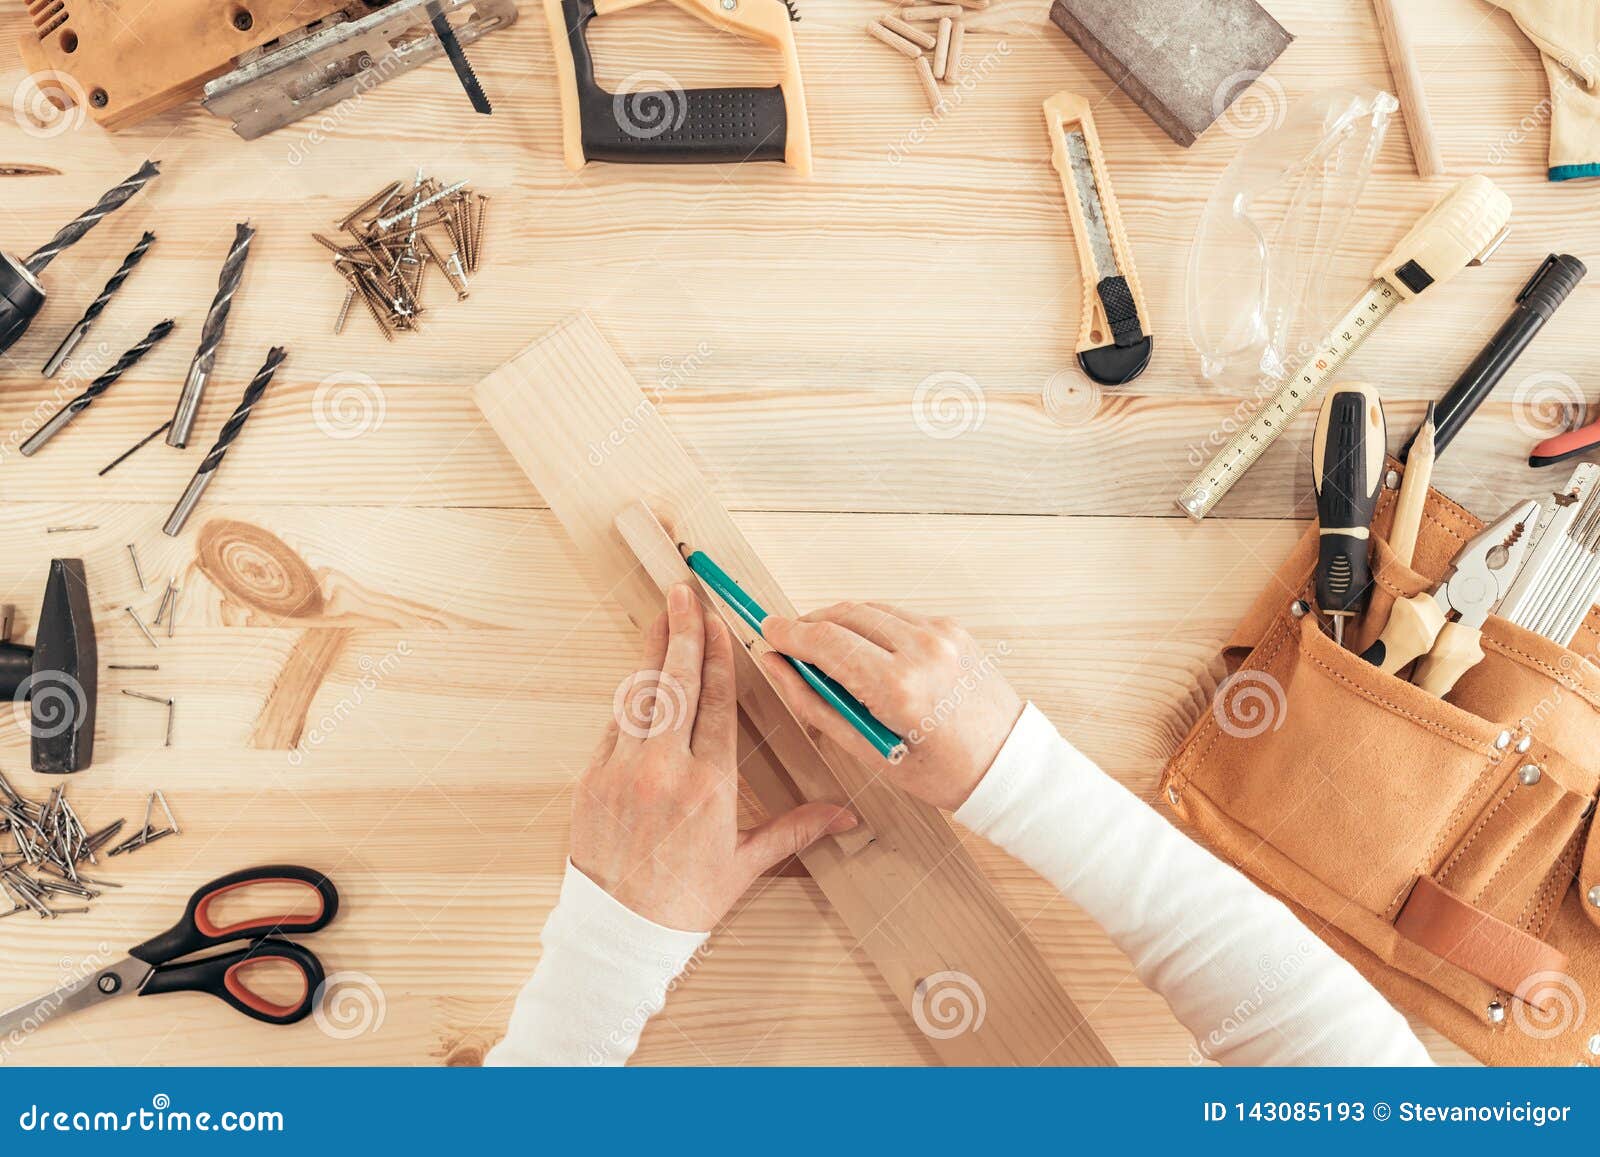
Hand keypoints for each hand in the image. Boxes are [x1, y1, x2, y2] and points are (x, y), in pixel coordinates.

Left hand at [571, 583, 857, 931]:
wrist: (618, 934)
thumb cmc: (684, 903)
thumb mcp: (744, 866)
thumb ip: (794, 829)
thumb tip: (846, 818)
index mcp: (710, 786)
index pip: (717, 703)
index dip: (718, 656)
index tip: (719, 622)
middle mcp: (665, 770)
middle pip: (676, 683)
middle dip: (682, 632)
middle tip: (684, 593)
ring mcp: (623, 771)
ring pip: (639, 696)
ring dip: (650, 652)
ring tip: (659, 615)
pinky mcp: (592, 780)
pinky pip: (614, 725)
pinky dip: (628, 696)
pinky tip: (637, 674)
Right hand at [759, 603, 1022, 810]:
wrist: (1008, 764)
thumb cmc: (940, 771)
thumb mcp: (867, 751)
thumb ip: (814, 703)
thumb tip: (776, 665)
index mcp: (899, 687)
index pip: (824, 641)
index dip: (788, 634)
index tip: (767, 631)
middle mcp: (922, 649)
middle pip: (843, 614)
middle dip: (810, 625)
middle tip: (791, 646)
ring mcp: (940, 633)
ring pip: (868, 609)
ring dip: (841, 624)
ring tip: (829, 656)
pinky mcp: (952, 627)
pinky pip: (896, 615)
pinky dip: (873, 628)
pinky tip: (869, 655)